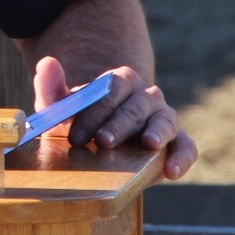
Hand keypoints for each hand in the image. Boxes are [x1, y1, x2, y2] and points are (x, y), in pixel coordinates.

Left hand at [32, 56, 197, 179]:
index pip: (109, 92)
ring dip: (156, 132)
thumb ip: (51, 87)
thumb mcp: (63, 108)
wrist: (103, 141)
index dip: (93, 113)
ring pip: (164, 121)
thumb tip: (47, 63)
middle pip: (134, 107)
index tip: (77, 136)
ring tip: (148, 144)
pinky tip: (171, 172)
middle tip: (103, 141)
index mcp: (120, 81)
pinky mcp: (177, 142)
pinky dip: (182, 157)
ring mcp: (164, 117)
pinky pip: (186, 147)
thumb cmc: (82, 121)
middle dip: (118, 125)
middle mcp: (145, 95)